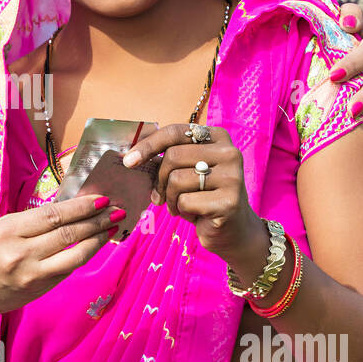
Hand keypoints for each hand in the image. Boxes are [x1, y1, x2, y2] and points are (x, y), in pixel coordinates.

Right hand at [0, 194, 118, 321]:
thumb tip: (67, 212)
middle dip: (96, 220)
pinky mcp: (39, 289)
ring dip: (98, 239)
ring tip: (113, 227)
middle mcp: (22, 254)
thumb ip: (30, 222)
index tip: (100, 198)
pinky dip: (84, 255)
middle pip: (68, 233)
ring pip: (74, 255)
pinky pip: (67, 270)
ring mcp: (32, 275)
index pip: (53, 215)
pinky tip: (95, 245)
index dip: (81, 207)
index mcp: (8, 231)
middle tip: (116, 209)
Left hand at [122, 124, 263, 264]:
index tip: (128, 161)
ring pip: (176, 180)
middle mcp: (229, 153)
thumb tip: (130, 156)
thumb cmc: (203, 196)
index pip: (175, 132)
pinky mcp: (228, 202)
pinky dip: (182, 211)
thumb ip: (167, 158)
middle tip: (161, 195)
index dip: (148, 145)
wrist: (233, 229)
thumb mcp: (187, 170)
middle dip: (160, 180)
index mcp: (218, 137)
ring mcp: (232, 177)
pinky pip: (185, 202)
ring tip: (183, 205)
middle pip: (173, 157)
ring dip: (171, 198)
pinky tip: (196, 215)